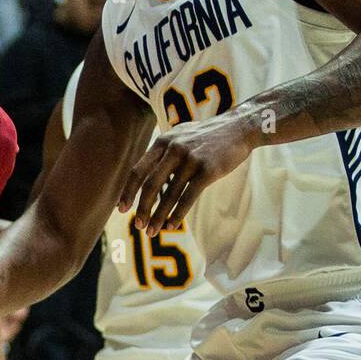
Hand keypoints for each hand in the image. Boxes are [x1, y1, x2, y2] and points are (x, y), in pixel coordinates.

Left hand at [118, 111, 258, 235]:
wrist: (239, 127)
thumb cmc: (207, 137)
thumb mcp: (180, 137)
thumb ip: (163, 153)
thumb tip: (146, 178)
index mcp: (163, 142)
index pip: (138, 170)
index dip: (128, 191)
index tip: (121, 208)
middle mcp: (174, 149)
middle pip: (150, 185)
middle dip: (142, 208)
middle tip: (138, 225)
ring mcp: (191, 159)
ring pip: (169, 194)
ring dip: (159, 216)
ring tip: (152, 231)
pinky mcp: (208, 170)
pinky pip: (188, 197)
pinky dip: (177, 214)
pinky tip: (171, 225)